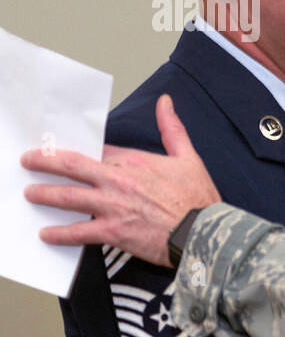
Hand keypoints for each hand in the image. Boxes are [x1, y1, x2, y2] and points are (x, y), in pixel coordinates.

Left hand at [21, 94, 220, 265]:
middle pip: (72, 167)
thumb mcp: (189, 157)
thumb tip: (165, 102)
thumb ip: (172, 128)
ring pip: (68, 197)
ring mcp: (112, 207)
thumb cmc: (198, 198)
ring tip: (31, 193)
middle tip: (28, 161)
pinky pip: (79, 232)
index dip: (79, 149)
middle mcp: (117, 181)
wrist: (203, 232)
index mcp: (134, 161)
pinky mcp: (113, 231)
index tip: (63, 150)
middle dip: (45, 162)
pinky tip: (47, 234)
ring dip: (45, 194)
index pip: (97, 150)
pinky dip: (60, 234)